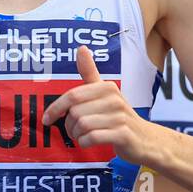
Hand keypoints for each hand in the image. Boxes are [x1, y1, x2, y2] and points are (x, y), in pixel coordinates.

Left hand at [41, 46, 149, 163]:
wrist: (145, 139)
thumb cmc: (119, 115)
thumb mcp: (105, 93)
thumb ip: (90, 73)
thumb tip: (81, 48)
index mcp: (107, 87)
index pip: (72, 96)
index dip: (56, 108)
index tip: (47, 119)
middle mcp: (115, 99)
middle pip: (75, 113)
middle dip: (69, 126)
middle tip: (74, 131)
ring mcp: (120, 117)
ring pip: (82, 126)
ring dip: (77, 135)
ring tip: (83, 136)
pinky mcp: (123, 134)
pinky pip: (92, 138)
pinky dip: (85, 143)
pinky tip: (89, 142)